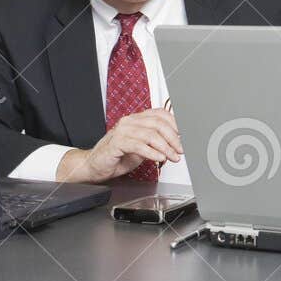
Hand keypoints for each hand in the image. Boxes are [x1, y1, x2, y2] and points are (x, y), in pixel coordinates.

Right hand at [58, 108, 181, 183]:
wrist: (95, 166)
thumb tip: (177, 144)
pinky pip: (138, 145)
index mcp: (137, 119)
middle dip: (174, 138)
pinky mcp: (116, 143)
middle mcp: (130, 121)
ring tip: (173, 157)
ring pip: (151, 134)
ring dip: (166, 147)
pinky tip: (159, 158)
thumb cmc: (118, 156)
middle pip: (159, 123)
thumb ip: (157, 143)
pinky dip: (152, 152)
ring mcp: (122, 131)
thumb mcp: (143, 148)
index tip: (186, 136)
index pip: (161, 114)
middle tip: (181, 150)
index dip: (176, 125)